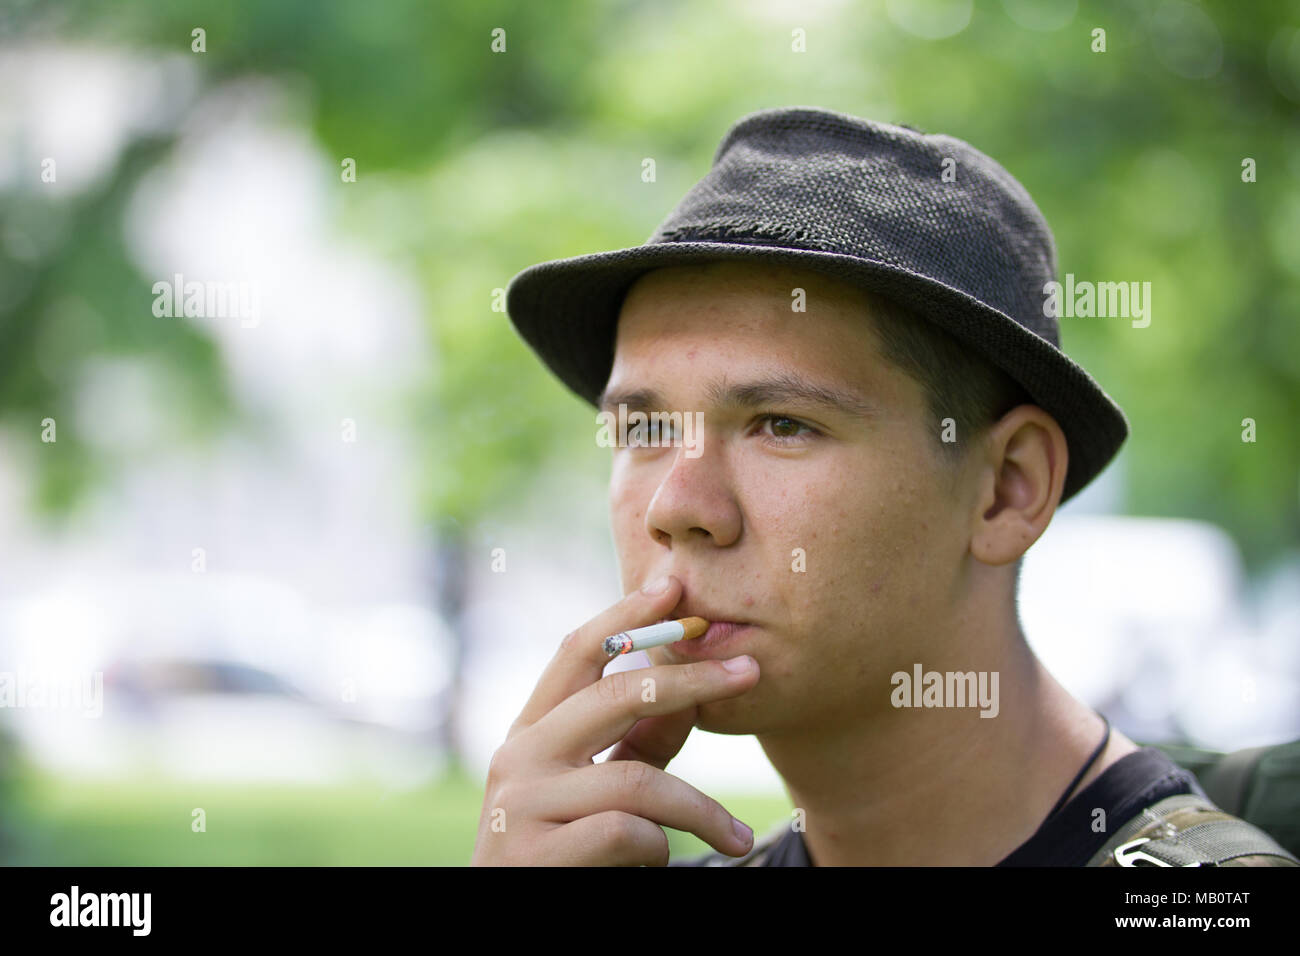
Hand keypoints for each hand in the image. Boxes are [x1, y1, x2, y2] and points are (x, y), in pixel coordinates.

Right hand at [470, 575, 760, 864]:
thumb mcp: (603, 790)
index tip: (673, 586)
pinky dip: (660, 848)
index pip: (576, 653)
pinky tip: (664, 865)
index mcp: (532, 731)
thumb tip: (690, 694)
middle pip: (613, 695)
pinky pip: (626, 832)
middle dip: (689, 679)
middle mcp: (518, 755)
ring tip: (736, 839)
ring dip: (699, 810)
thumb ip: (640, 744)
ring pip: (634, 779)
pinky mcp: (535, 854)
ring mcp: (522, 803)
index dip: (625, 617)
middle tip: (748, 671)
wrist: (511, 925)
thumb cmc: (567, 854)